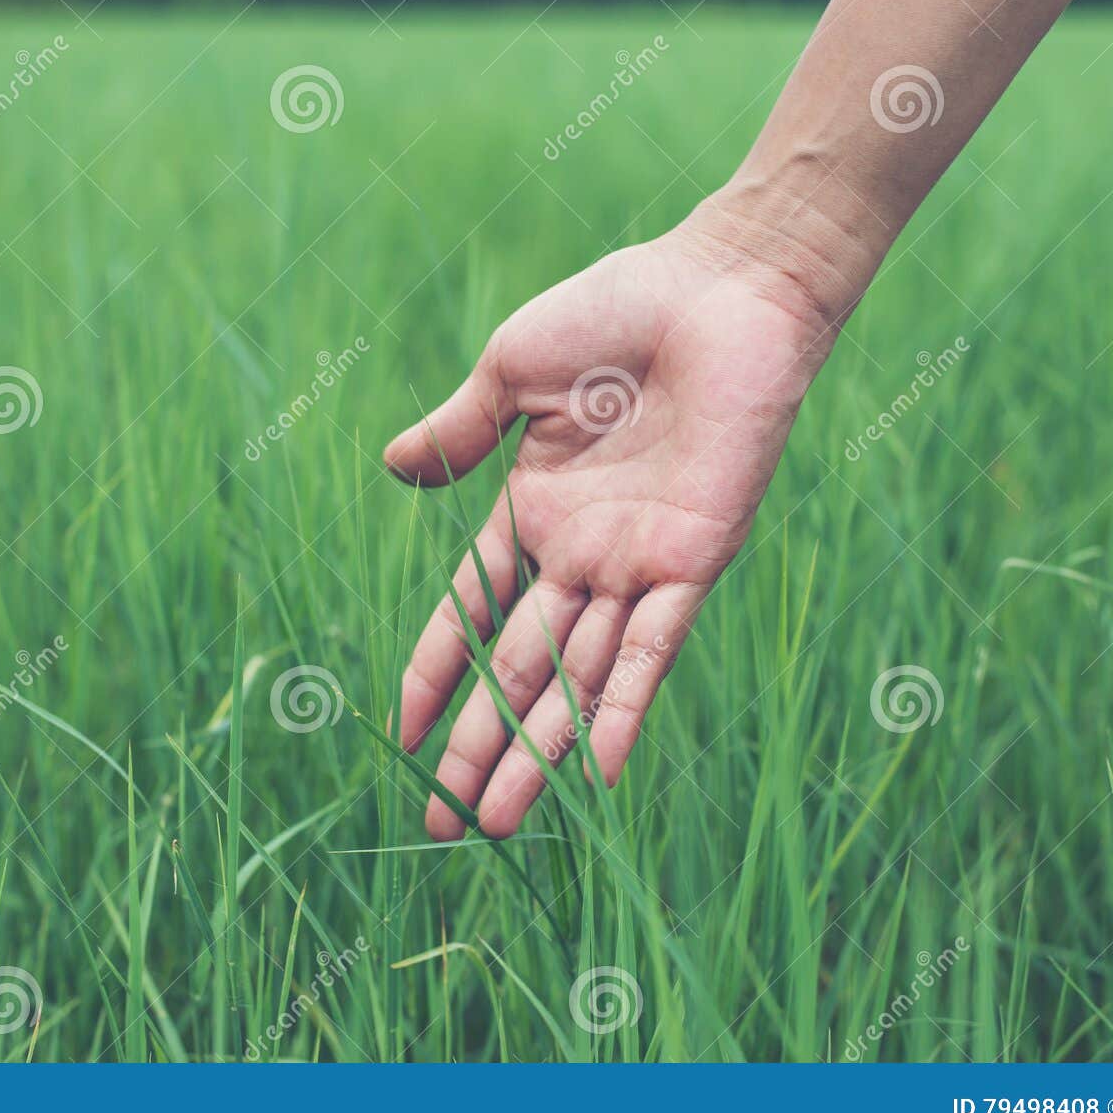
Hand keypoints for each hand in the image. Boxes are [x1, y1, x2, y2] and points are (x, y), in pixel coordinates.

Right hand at [384, 214, 844, 839]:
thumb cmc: (619, 311)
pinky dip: (621, 708)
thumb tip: (392, 468)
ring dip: (536, 753)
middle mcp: (582, 553)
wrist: (721, 287)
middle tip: (445, 825)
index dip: (434, 677)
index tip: (403, 739)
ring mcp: (636, 564)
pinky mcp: (693, 561)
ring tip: (496, 825)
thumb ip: (459, 431)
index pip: (470, 615)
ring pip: (573, 678)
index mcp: (533, 510)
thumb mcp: (513, 372)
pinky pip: (652, 649)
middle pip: (517, 670)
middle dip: (479, 748)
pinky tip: (592, 775)